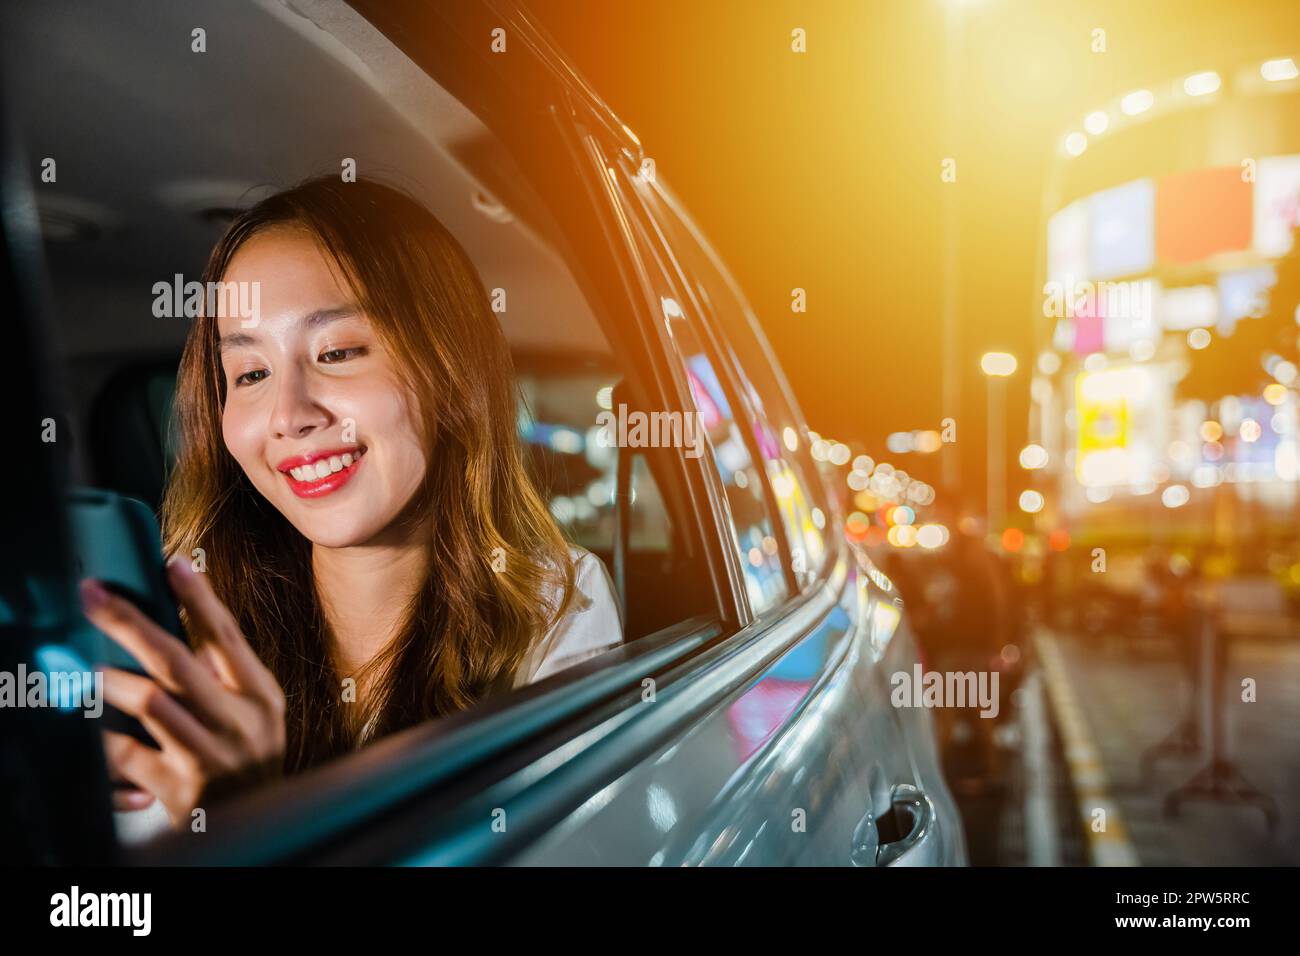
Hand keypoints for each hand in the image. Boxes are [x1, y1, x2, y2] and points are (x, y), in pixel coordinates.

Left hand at [81, 558, 285, 830]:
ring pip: (151, 703)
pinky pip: (128, 754)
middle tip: (95, 597)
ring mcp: (210, 756)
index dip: (199, 597)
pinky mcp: (180, 789)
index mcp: (261, 695)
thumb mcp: (255, 713)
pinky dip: (103, 736)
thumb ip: (224, 673)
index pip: (227, 636)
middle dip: (130, 623)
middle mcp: (239, 722)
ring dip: (111, 679)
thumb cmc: (249, 761)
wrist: (259, 827)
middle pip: (177, 660)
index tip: (172, 563)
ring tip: (86, 666)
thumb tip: (179, 615)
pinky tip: (87, 722)